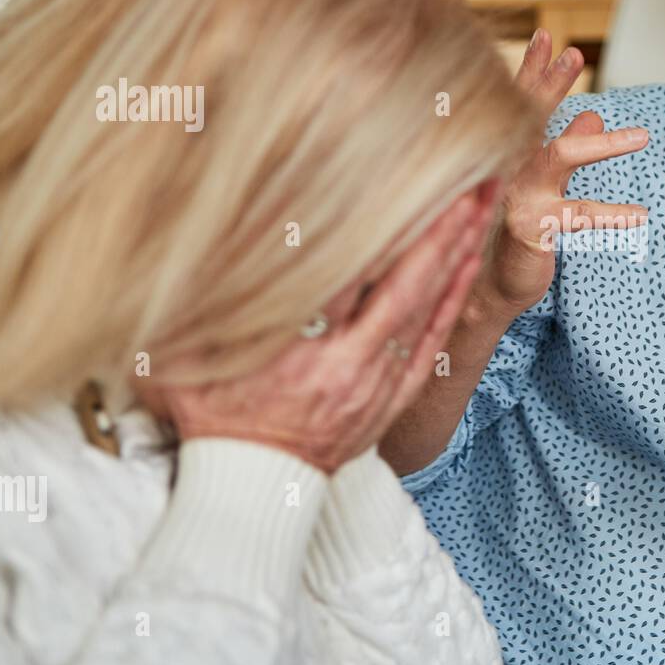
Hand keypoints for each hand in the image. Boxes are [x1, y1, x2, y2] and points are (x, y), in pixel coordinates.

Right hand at [160, 186, 495, 473]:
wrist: (256, 490)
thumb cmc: (214, 420)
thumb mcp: (185, 362)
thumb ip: (196, 304)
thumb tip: (186, 241)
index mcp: (293, 352)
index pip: (342, 273)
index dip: (371, 224)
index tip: (392, 174)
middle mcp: (344, 363)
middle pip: (401, 282)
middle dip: (436, 227)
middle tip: (468, 176)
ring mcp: (375, 381)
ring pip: (425, 305)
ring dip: (453, 251)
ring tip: (479, 201)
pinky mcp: (393, 397)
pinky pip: (432, 340)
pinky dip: (452, 298)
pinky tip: (469, 261)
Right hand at [472, 29, 649, 320]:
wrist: (488, 288)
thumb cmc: (515, 233)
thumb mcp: (545, 186)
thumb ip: (562, 145)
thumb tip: (593, 112)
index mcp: (512, 156)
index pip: (521, 106)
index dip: (534, 71)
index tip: (547, 37)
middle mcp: (508, 169)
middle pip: (532, 117)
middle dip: (552, 84)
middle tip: (574, 54)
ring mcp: (518, 197)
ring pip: (559, 157)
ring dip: (602, 143)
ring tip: (643, 137)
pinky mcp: (531, 230)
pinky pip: (576, 216)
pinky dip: (609, 214)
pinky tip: (639, 214)